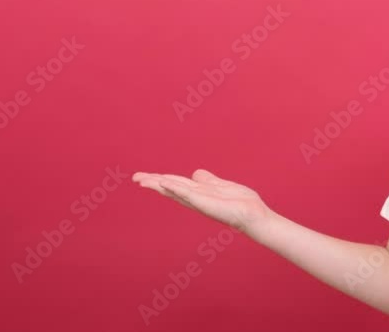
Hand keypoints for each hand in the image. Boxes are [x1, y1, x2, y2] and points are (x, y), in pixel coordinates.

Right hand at [132, 169, 270, 233]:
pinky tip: (164, 183)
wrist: (253, 214)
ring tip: (143, 180)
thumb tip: (195, 174)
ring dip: (159, 184)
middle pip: (171, 188)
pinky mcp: (206, 203)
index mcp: (198, 194)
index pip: (176, 184)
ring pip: (175, 190)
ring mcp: (199, 201)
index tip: (143, 177)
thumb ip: (208, 180)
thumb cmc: (240, 203)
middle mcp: (196, 199)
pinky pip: (188, 194)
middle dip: (153, 182)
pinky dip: (176, 188)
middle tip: (135, 178)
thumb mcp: (221, 186)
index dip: (160, 180)